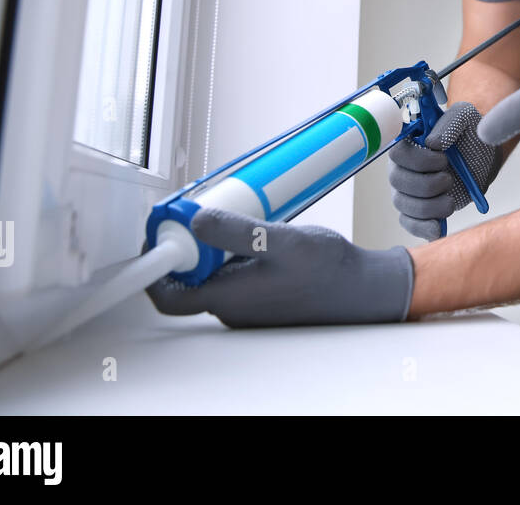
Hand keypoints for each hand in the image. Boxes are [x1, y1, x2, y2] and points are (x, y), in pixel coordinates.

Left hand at [145, 208, 412, 326]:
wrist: (364, 289)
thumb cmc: (329, 270)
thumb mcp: (282, 241)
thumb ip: (236, 233)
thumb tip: (194, 221)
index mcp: (228, 298)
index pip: (167, 294)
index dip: (155, 264)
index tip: (161, 234)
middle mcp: (232, 307)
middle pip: (189, 279)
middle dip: (188, 245)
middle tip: (199, 213)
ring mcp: (248, 306)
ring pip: (213, 275)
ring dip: (214, 248)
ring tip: (232, 218)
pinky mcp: (262, 299)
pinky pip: (234, 276)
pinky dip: (234, 254)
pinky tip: (254, 234)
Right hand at [388, 101, 502, 240]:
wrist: (483, 157)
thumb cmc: (469, 133)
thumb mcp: (465, 119)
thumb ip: (449, 124)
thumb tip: (432, 142)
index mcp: (409, 143)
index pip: (398, 153)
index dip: (418, 160)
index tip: (443, 159)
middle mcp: (402, 167)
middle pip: (398, 181)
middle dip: (427, 184)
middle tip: (449, 179)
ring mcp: (407, 191)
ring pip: (404, 204)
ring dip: (430, 206)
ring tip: (451, 200)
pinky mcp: (417, 211)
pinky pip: (410, 223)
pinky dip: (424, 227)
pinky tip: (439, 225)